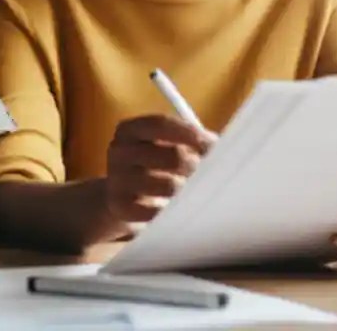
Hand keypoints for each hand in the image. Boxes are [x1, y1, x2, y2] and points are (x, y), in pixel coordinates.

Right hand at [102, 115, 216, 228]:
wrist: (119, 198)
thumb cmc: (153, 167)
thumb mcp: (164, 146)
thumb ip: (189, 141)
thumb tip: (219, 146)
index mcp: (129, 130)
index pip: (162, 124)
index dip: (191, 133)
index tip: (213, 144)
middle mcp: (118, 151)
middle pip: (172, 156)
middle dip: (197, 166)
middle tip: (210, 174)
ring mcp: (117, 179)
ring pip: (170, 186)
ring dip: (187, 191)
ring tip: (190, 192)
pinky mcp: (120, 206)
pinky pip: (159, 211)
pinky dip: (173, 211)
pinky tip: (173, 209)